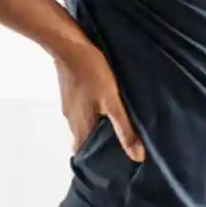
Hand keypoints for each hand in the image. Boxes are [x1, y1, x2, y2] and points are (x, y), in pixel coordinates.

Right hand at [54, 42, 145, 161]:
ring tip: (115, 122)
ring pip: (83, 123)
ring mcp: (68, 105)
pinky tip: (103, 102)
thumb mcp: (112, 102)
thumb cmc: (92, 75)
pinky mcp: (69, 92)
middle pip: (84, 139)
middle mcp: (71, 121)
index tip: (114, 160)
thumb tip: (137, 157)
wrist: (69, 46)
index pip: (86, 154)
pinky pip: (81, 109)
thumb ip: (124, 129)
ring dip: (96, 125)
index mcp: (80, 127)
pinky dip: (92, 111)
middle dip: (100, 142)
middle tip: (120, 141)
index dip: (99, 159)